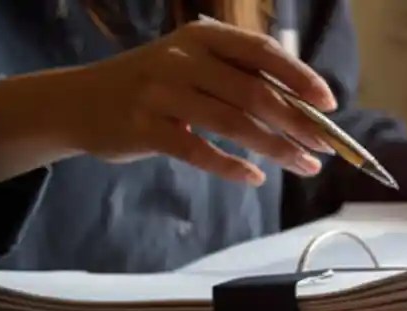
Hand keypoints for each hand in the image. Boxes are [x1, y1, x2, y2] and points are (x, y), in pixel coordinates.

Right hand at [61, 20, 336, 183]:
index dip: (300, 77)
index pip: (261, 52)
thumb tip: (304, 107)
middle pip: (254, 93)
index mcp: (202, 37)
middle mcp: (182, 58)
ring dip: (276, 148)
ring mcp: (161, 93)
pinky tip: (254, 178)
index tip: (329, 103)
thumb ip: (238, 78)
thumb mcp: (192, 65)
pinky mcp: (144, 128)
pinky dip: (231, 167)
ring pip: (234, 123)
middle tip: (325, 146)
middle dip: (297, 123)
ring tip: (304, 166)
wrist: (77, 102)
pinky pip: (199, 150)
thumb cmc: (152, 86)